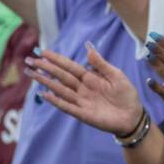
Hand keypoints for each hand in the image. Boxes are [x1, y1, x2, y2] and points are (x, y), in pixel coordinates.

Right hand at [28, 44, 143, 135]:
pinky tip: (44, 94)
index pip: (70, 67)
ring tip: (32, 74)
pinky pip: (66, 106)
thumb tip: (88, 47)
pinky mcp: (82, 114)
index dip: (57, 60)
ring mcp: (81, 101)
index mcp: (91, 78)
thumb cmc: (126, 95)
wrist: (133, 116)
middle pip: (61, 76)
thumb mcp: (116, 75)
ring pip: (60, 89)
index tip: (43, 52)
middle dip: (46, 68)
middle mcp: (82, 88)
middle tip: (30, 60)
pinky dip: (55, 100)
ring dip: (46, 82)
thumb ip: (101, 64)